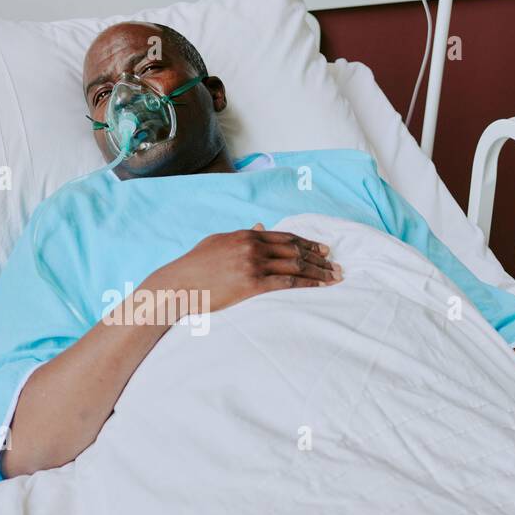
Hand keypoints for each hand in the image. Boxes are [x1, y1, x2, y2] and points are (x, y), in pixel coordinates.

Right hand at [144, 223, 340, 313]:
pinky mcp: (251, 284)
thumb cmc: (195, 266)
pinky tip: (319, 287)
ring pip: (295, 265)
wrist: (178, 285)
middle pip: (295, 250)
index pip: (286, 237)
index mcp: (246, 235)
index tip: (323, 251)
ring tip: (334, 278)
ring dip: (318, 272)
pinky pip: (287, 282)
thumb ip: (242, 234)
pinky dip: (307, 284)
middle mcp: (253, 246)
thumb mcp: (218, 242)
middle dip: (319, 258)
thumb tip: (261, 226)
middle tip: (336, 265)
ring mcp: (253, 264)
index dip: (308, 244)